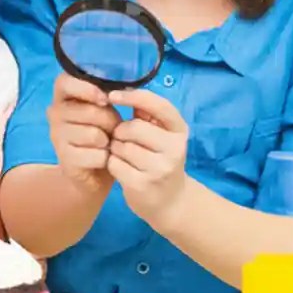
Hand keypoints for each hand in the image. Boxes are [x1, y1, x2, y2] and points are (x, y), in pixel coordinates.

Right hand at [48, 74, 121, 193]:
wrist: (95, 172)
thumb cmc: (103, 133)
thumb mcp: (107, 110)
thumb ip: (107, 98)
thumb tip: (115, 95)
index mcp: (63, 95)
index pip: (65, 81)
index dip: (86, 88)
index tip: (105, 100)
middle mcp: (55, 113)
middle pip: (89, 111)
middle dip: (110, 121)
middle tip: (113, 129)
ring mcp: (57, 137)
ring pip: (94, 134)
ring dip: (109, 141)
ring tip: (107, 143)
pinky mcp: (65, 159)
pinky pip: (96, 155)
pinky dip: (106, 158)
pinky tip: (102, 159)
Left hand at [106, 89, 188, 231]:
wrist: (171, 202)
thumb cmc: (161, 160)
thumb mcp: (162, 135)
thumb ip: (147, 114)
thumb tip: (123, 90)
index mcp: (179, 130)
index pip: (158, 105)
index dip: (133, 96)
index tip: (113, 95)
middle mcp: (174, 148)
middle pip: (133, 128)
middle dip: (120, 131)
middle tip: (121, 139)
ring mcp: (160, 169)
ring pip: (121, 146)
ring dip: (115, 149)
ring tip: (123, 155)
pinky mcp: (143, 185)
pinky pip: (114, 164)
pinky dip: (112, 164)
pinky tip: (121, 168)